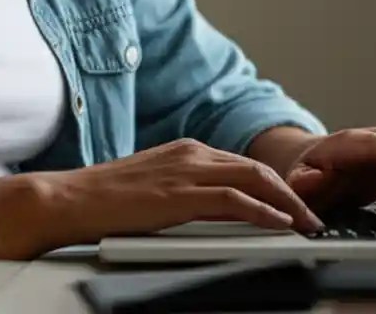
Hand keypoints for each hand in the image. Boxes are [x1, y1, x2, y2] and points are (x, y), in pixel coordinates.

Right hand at [11, 138, 324, 256]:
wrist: (64, 200)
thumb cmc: (100, 201)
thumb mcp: (153, 189)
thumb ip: (186, 193)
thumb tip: (217, 211)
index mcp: (187, 150)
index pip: (244, 164)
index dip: (276, 185)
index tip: (295, 205)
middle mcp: (192, 153)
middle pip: (258, 168)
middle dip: (291, 193)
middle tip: (312, 217)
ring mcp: (187, 171)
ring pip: (255, 179)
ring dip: (287, 203)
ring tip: (306, 224)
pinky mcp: (180, 194)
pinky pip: (235, 201)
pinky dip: (264, 211)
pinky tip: (280, 224)